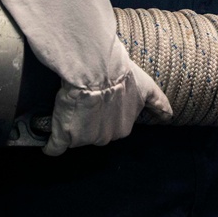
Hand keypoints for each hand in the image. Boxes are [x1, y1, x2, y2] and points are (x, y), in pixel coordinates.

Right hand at [45, 59, 172, 155]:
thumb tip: (169, 117)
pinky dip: (51, 145)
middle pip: (93, 133)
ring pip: (75, 137)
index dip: (104, 112)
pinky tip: (48, 141)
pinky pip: (55, 148)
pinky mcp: (64, 136)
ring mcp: (84, 139)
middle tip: (84, 100)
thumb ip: (157, 103)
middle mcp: (106, 137)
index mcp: (123, 128)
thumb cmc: (120, 74)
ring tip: (68, 106)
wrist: (96, 69)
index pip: (111, 126)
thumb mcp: (146, 87)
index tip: (99, 101)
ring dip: (71, 125)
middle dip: (89, 120)